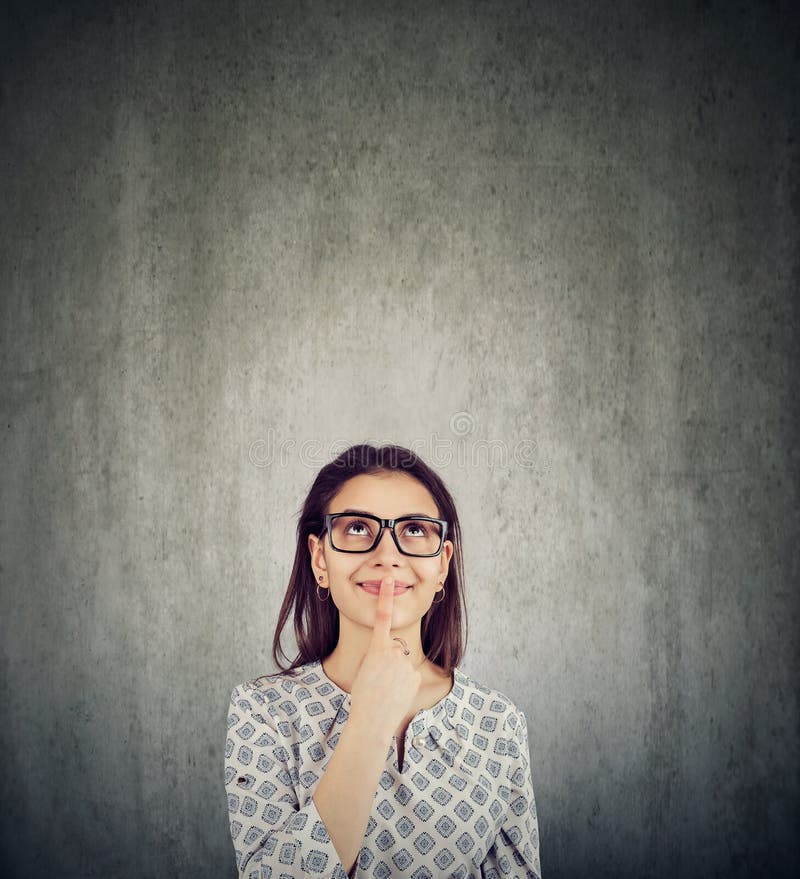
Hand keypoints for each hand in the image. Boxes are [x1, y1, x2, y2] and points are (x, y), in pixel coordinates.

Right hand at [348, 576, 421, 736]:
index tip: (390, 581)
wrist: (372, 721)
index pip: (382, 617)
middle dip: (388, 659)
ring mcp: (406, 665)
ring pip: (401, 664)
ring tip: (386, 690)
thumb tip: (386, 653)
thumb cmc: (361, 696)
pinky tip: (396, 695)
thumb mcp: (362, 669)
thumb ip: (375, 655)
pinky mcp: (416, 677)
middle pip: (393, 648)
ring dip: (396, 674)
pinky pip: (409, 676)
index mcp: (376, 648)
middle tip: (378, 679)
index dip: (386, 597)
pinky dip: (404, 684)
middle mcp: (393, 652)